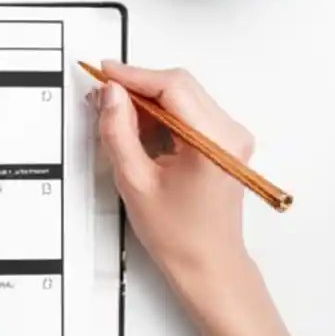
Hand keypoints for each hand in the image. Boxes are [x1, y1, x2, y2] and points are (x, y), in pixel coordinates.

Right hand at [95, 62, 254, 287]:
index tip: (104, 72)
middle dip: (138, 86)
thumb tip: (111, 95)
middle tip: (103, 93)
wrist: (207, 263)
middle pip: (180, 85)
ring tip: (116, 114)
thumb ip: (119, 131)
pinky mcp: (224, 141)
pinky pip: (189, 111)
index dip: (133, 75)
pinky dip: (162, 113)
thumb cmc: (179, 234)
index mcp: (214, 141)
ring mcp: (231, 136)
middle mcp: (230, 133)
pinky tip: (138, 126)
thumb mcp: (135, 181)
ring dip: (148, 99)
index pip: (172, 86)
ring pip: (183, 96)